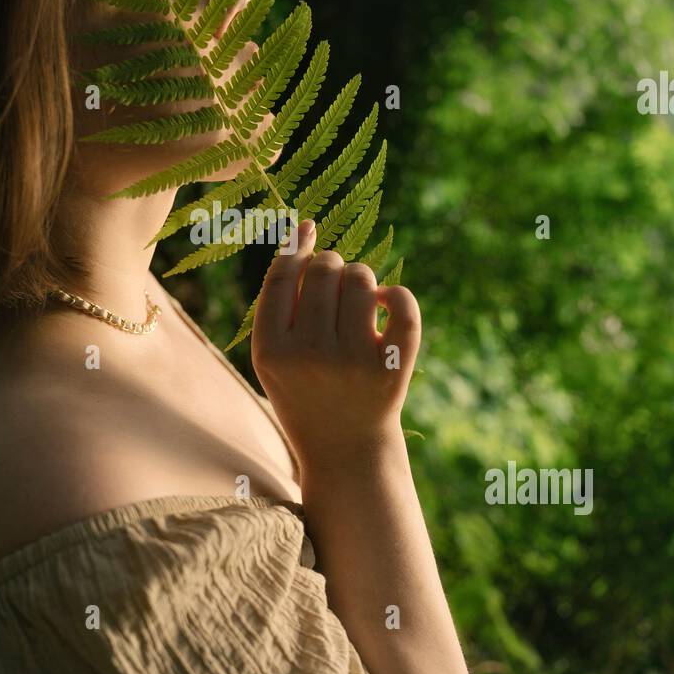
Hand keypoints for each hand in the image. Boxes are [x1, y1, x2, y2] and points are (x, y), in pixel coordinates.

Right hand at [251, 220, 420, 468]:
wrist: (345, 448)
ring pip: (361, 277)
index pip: (283, 275)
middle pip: (325, 269)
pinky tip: (386, 305)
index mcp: (271, 352)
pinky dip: (397, 294)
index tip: (307, 235)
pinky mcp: (391, 367)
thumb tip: (304, 226)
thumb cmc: (305, 389)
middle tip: (335, 285)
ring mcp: (353, 362)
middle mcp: (309, 356)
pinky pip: (402, 302)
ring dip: (361, 278)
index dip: (297, 247)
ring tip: (358, 300)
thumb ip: (281, 296)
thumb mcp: (275, 353)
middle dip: (332, 265)